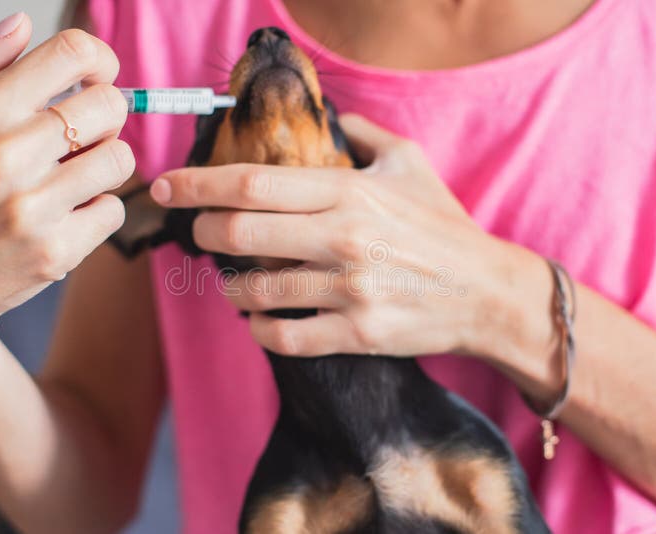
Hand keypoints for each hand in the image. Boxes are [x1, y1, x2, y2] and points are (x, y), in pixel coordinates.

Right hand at [0, 16, 133, 360]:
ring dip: (104, 166)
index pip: (72, 54)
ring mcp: (34, 206)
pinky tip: (65, 216)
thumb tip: (21, 24)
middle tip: (83, 136)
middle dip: (106, 117)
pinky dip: (98, 212)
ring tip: (70, 178)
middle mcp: (8, 155)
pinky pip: (114, 210)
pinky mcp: (57, 251)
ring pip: (121, 159)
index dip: (100, 59)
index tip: (99, 75)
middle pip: (111, 105)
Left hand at [152, 114, 524, 356]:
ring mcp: (350, 289)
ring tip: (235, 281)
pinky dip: (259, 330)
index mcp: (348, 192)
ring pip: (254, 290)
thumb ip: (366, 134)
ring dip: (231, 286)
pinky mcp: (359, 334)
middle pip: (239, 232)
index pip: (252, 182)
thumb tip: (333, 119)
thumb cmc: (445, 226)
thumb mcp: (412, 164)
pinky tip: (260, 320)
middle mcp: (344, 237)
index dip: (197, 184)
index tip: (167, 186)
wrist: (489, 293)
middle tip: (201, 233)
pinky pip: (284, 337)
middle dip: (204, 233)